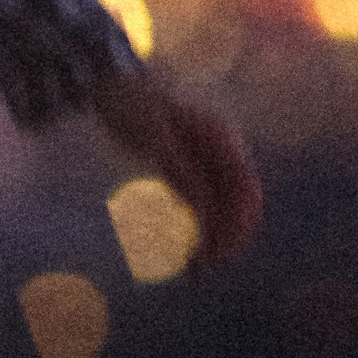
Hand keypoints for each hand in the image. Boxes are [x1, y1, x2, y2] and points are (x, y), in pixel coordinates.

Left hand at [89, 59, 263, 265]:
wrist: (110, 84)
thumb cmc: (131, 105)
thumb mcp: (154, 139)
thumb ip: (180, 172)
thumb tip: (204, 213)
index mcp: (222, 141)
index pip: (247, 194)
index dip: (238, 229)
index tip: (215, 256)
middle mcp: (223, 153)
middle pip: (239, 207)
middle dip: (226, 241)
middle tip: (199, 273)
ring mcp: (207, 162)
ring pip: (223, 210)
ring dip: (213, 240)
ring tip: (190, 268)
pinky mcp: (189, 171)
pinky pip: (202, 207)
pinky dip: (197, 230)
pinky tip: (179, 247)